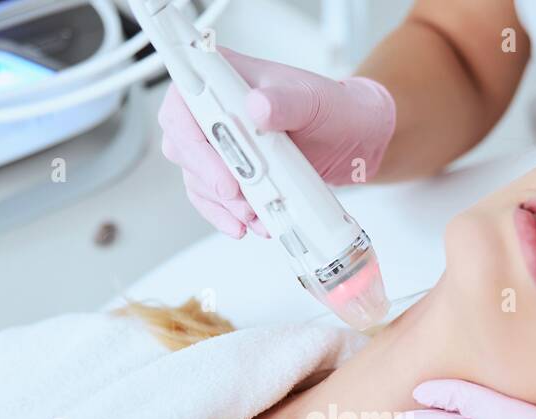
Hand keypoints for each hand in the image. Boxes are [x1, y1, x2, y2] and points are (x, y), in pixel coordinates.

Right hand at [157, 48, 396, 237]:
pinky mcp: (229, 174)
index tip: (221, 164)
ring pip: (197, 178)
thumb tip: (258, 106)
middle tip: (239, 196)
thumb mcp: (314, 101)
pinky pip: (213, 200)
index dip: (192, 136)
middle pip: (184, 145)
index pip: (184, 101)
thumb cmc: (331, 109)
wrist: (351, 139)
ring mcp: (218, 144)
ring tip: (253, 215)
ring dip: (223, 203)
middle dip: (210, 177)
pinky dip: (228, 216)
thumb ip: (286, 102)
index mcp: (224, 77)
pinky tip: (250, 225)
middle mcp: (213, 110)